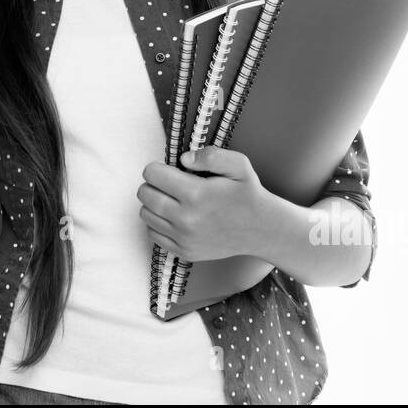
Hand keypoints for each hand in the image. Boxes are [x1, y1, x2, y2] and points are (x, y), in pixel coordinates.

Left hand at [136, 147, 273, 261]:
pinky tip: (174, 216)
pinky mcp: (184, 252)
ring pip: (145, 214)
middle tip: (170, 183)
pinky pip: (153, 234)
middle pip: (144, 194)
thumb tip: (183, 159)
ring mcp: (183, 238)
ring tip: (172, 199)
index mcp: (196, 194)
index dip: (158, 167)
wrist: (262, 230)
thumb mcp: (238, 164)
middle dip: (153, 184)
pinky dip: (158, 223)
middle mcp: (186, 219)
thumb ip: (210, 155)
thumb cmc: (248, 194)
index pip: (152, 174)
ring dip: (154, 203)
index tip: (169, 169)